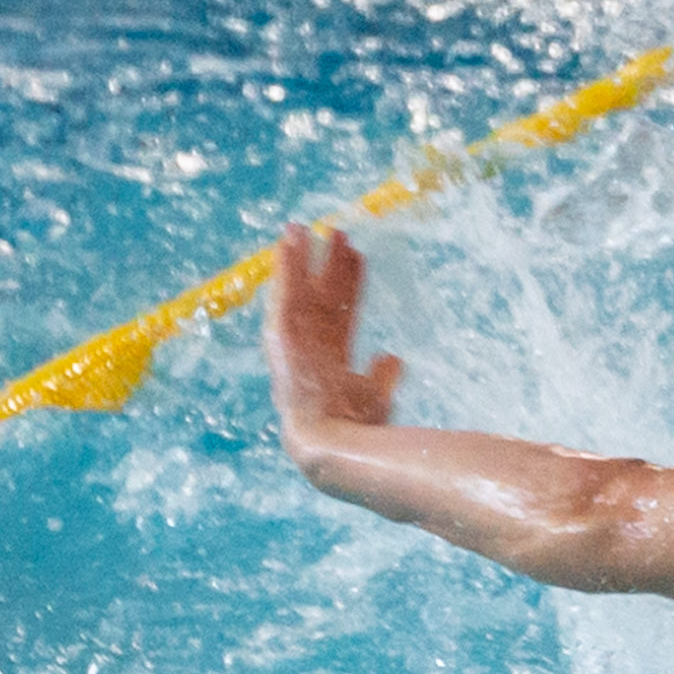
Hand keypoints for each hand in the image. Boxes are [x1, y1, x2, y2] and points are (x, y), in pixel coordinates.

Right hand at [265, 225, 403, 459]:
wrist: (336, 446)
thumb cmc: (356, 430)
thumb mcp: (376, 396)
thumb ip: (383, 375)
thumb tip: (392, 356)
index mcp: (331, 362)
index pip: (342, 314)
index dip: (349, 284)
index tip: (358, 256)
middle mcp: (310, 350)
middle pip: (320, 297)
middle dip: (326, 265)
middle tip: (337, 232)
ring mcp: (294, 345)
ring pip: (296, 292)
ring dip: (297, 260)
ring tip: (299, 228)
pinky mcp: (281, 341)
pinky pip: (282, 296)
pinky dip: (283, 271)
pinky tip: (286, 244)